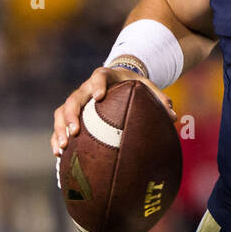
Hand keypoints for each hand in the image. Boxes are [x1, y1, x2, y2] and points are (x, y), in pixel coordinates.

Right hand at [51, 66, 175, 161]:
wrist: (118, 81)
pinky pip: (60, 125)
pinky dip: (57, 138)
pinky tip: (59, 154)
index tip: (99, 96)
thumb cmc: (134, 86)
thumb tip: (173, 116)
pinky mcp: (71, 114)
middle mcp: (86, 88)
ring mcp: (77, 101)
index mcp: (106, 77)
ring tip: (63, 147)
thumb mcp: (148, 87)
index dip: (97, 84)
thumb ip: (159, 99)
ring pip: (61, 112)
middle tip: (74, 131)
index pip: (99, 76)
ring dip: (60, 129)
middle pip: (74, 98)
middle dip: (71, 115)